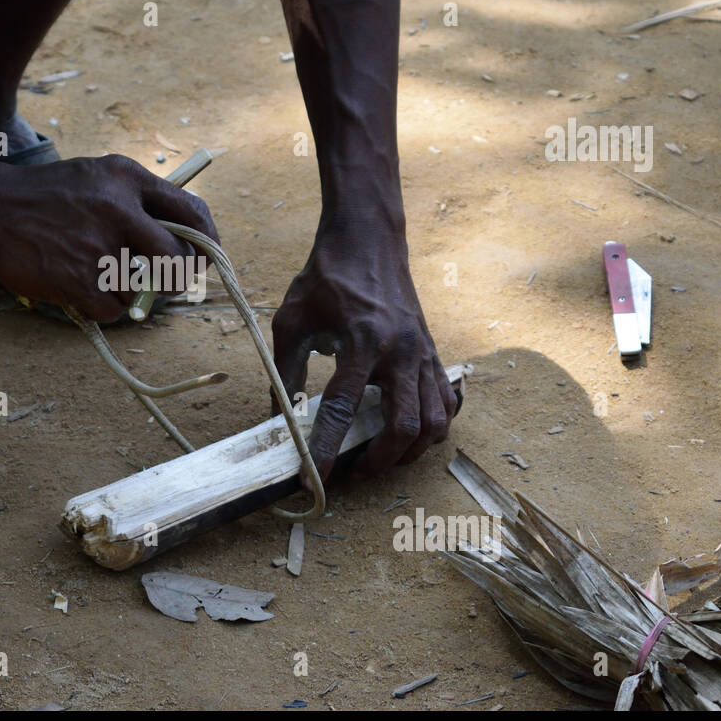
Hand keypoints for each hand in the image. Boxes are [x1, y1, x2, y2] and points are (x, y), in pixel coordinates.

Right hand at [0, 154, 217, 320]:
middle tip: (161, 282)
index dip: (206, 242)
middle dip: (175, 279)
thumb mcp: (96, 175)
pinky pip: (115, 311)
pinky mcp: (77, 280)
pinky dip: (104, 308)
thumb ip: (138, 198)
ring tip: (102, 277)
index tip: (202, 259)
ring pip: (145, 291)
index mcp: (127, 179)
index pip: (193, 212)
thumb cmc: (43, 194)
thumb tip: (181, 235)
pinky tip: (83, 290)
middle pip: (177, 261)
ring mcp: (98, 247)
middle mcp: (119, 210)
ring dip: (130, 294)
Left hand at [271, 226, 454, 482]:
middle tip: (351, 473)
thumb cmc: (326, 278)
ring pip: (435, 422)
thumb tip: (275, 421)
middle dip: (379, 461)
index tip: (313, 479)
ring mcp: (424, 354)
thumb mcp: (292, 321)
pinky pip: (445, 404)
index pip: (342, 408)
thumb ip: (284, 373)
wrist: (368, 241)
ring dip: (409, 451)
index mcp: (361, 340)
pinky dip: (431, 429)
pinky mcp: (434, 355)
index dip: (325, 448)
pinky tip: (406, 434)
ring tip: (379, 458)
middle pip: (404, 426)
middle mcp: (400, 351)